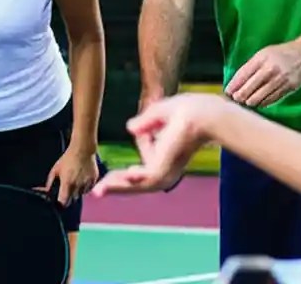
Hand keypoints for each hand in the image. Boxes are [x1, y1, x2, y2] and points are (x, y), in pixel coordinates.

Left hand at [40, 145, 100, 206]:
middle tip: (68, 186)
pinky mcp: (94, 180)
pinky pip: (89, 188)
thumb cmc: (67, 159)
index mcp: (67, 184)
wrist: (82, 149)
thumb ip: (50, 183)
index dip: (61, 202)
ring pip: (81, 194)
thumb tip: (45, 191)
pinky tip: (82, 178)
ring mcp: (87, 183)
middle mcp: (78, 186)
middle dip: (70, 195)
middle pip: (73, 199)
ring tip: (76, 180)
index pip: (64, 202)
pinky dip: (85, 186)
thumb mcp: (55, 170)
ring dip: (78, 191)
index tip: (60, 199)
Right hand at [92, 93, 226, 196]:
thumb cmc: (190, 109)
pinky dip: (123, 184)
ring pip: (134, 185)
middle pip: (136, 183)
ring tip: (98, 191)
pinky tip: (109, 185)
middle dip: (116, 186)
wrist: (203, 113)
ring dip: (115, 187)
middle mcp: (167, 169)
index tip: (108, 180)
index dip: (125, 175)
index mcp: (168, 157)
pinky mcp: (161, 171)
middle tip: (97, 192)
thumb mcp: (161, 113)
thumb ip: (146, 121)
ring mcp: (164, 172)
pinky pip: (138, 181)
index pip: (142, 169)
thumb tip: (130, 129)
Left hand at [225, 40, 300, 107]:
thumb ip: (250, 67)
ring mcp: (280, 80)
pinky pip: (271, 100)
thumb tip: (236, 83)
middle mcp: (271, 70)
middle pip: (249, 89)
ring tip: (245, 102)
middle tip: (235, 100)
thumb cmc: (282, 52)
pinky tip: (258, 103)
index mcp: (262, 59)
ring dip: (250, 102)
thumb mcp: (264, 54)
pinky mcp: (289, 88)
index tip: (227, 93)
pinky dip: (262, 103)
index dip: (233, 86)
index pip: (243, 75)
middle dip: (239, 96)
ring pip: (259, 98)